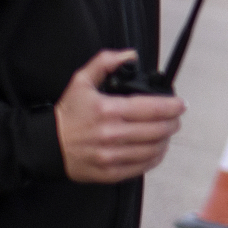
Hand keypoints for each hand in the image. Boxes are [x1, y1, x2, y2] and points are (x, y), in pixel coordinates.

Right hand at [54, 50, 185, 183]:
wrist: (46, 145)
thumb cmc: (67, 115)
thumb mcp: (81, 81)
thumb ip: (105, 62)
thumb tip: (129, 55)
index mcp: (108, 110)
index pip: (153, 108)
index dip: (173, 106)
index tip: (181, 104)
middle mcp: (111, 134)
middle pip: (158, 129)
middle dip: (173, 122)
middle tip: (175, 118)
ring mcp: (111, 155)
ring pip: (153, 149)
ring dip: (166, 140)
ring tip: (166, 132)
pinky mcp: (110, 172)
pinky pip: (142, 167)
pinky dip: (155, 157)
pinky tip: (156, 149)